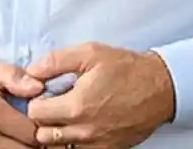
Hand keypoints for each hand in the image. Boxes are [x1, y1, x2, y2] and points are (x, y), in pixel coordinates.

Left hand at [24, 43, 175, 148]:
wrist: (160, 88)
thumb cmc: (127, 70)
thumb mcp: (89, 53)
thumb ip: (55, 61)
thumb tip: (32, 71)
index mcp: (77, 106)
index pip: (35, 112)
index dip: (36, 100)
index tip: (45, 93)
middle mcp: (85, 130)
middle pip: (42, 135)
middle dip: (43, 119)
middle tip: (53, 105)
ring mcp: (97, 143)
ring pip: (58, 147)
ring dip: (56, 133)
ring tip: (66, 115)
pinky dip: (74, 141)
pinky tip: (80, 124)